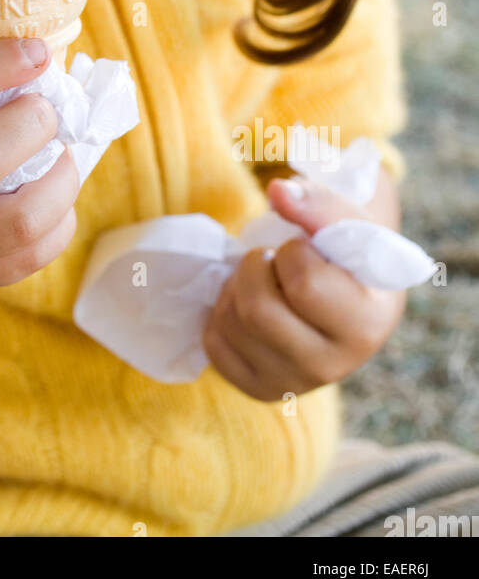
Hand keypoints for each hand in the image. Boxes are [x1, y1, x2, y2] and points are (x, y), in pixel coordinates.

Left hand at [201, 174, 405, 401]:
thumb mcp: (343, 221)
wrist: (340, 292)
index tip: (304, 250)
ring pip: (230, 323)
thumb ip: (315, 202)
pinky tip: (248, 307)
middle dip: (254, 267)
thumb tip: (277, 190)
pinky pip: (213, 346)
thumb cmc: (343, 252)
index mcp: (366, 325)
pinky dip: (220, 315)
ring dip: (236, 286)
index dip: (292, 252)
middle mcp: (332, 366)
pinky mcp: (258, 389)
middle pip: (257, 309)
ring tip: (263, 281)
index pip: (303, 282)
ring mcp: (293, 384)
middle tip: (272, 261)